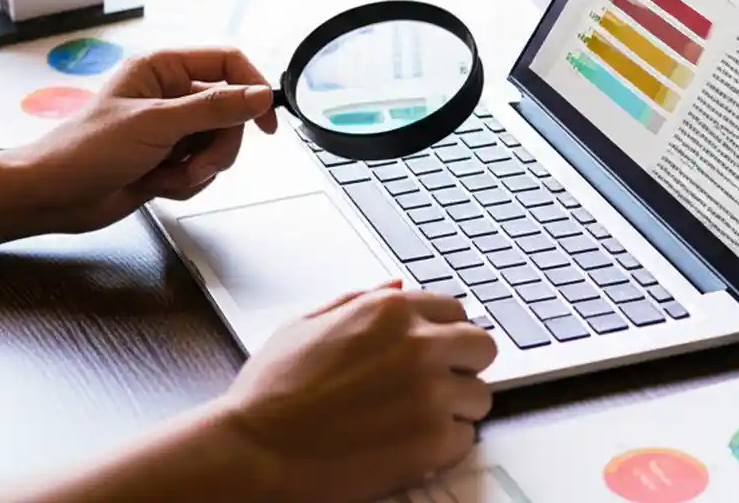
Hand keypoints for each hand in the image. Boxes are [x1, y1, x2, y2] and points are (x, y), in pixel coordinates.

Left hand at [15, 47, 278, 232]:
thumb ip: (213, 109)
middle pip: (230, 113)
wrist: (53, 197)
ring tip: (169, 175)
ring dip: (200, 168)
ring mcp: (171, 129)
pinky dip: (186, 182)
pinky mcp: (169, 159)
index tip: (267, 121)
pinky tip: (155, 184)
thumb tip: (259, 96)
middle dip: (217, 146)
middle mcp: (169, 95)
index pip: (227, 64)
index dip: (252, 89)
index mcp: (162, 69)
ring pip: (219, 145)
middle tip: (196, 163)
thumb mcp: (156, 125)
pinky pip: (203, 169)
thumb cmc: (84, 151)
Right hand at [220, 284, 497, 502]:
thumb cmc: (271, 393)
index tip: (434, 352)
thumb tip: (398, 286)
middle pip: (483, 346)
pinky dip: (443, 446)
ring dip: (455, 408)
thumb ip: (359, 300)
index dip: (444, 334)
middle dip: (463, 365)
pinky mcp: (433, 440)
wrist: (255, 451)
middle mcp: (419, 345)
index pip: (456, 311)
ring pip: (480, 396)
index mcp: (390, 311)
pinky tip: (407, 445)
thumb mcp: (306, 324)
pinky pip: (465, 439)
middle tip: (435, 385)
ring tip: (413, 420)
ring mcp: (431, 393)